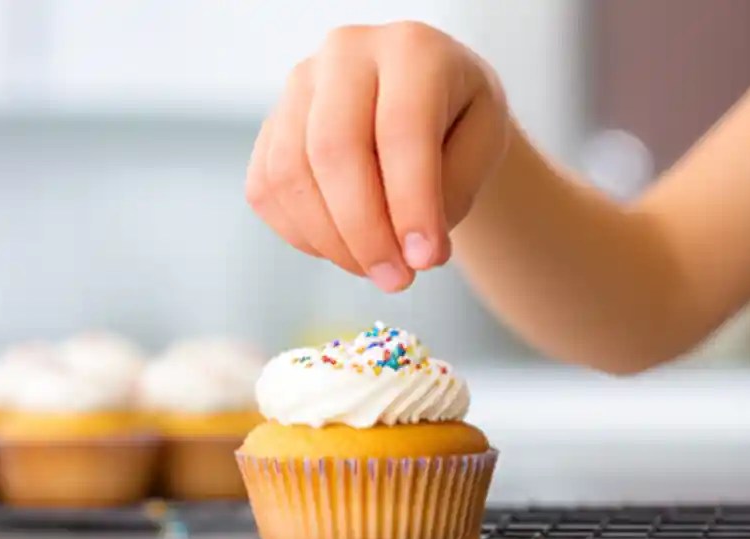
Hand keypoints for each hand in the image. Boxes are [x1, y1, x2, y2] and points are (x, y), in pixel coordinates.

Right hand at [245, 22, 510, 291]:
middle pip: (333, 150)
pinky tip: (341, 247)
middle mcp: (343, 54)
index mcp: (410, 48)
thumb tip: (412, 254)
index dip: (410, 202)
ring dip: (331, 240)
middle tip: (396, 279)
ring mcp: (297, 88)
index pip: (401, 129)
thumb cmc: (456, 120)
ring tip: (373, 269)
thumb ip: (452, 193)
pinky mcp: (268, 126)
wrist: (420, 97)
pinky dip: (301, 234)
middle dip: (363, 230)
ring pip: (290, 175)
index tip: (426, 260)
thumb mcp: (482, 145)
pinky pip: (267, 190)